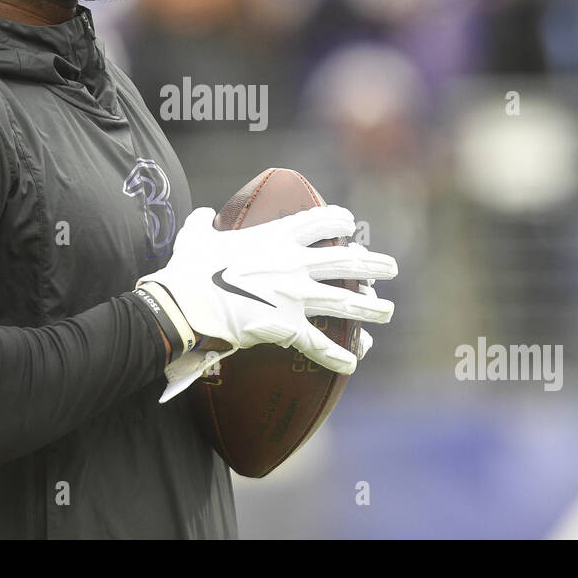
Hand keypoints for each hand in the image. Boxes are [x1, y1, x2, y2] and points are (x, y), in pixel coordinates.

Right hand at [137, 205, 397, 376]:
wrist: (186, 302)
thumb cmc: (188, 268)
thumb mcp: (195, 237)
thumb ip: (202, 223)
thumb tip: (199, 213)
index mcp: (275, 237)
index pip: (319, 222)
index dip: (339, 220)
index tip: (351, 224)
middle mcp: (294, 263)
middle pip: (345, 260)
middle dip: (372, 263)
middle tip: (391, 267)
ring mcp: (294, 295)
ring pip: (344, 300)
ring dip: (370, 307)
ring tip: (388, 310)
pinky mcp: (287, 326)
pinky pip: (319, 344)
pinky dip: (338, 355)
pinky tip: (354, 364)